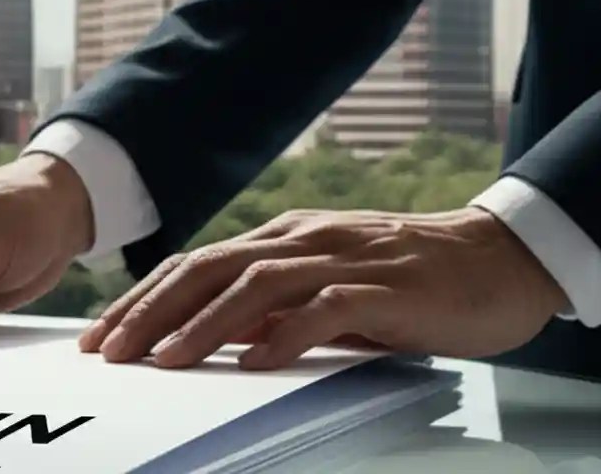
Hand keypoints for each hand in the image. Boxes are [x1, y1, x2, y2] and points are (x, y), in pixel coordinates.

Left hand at [79, 208, 566, 369]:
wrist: (497, 258)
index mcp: (283, 238)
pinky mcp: (388, 287)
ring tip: (164, 361)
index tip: (103, 336)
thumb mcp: (325, 288)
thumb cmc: (407, 278)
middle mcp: (303, 240)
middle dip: (152, 312)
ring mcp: (344, 259)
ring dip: (204, 325)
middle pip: (211, 269)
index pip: (196, 265)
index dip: (144, 300)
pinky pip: (328, 307)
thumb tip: (215, 336)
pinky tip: (257, 361)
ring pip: (257, 285)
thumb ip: (274, 306)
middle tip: (111, 352)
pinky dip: (288, 332)